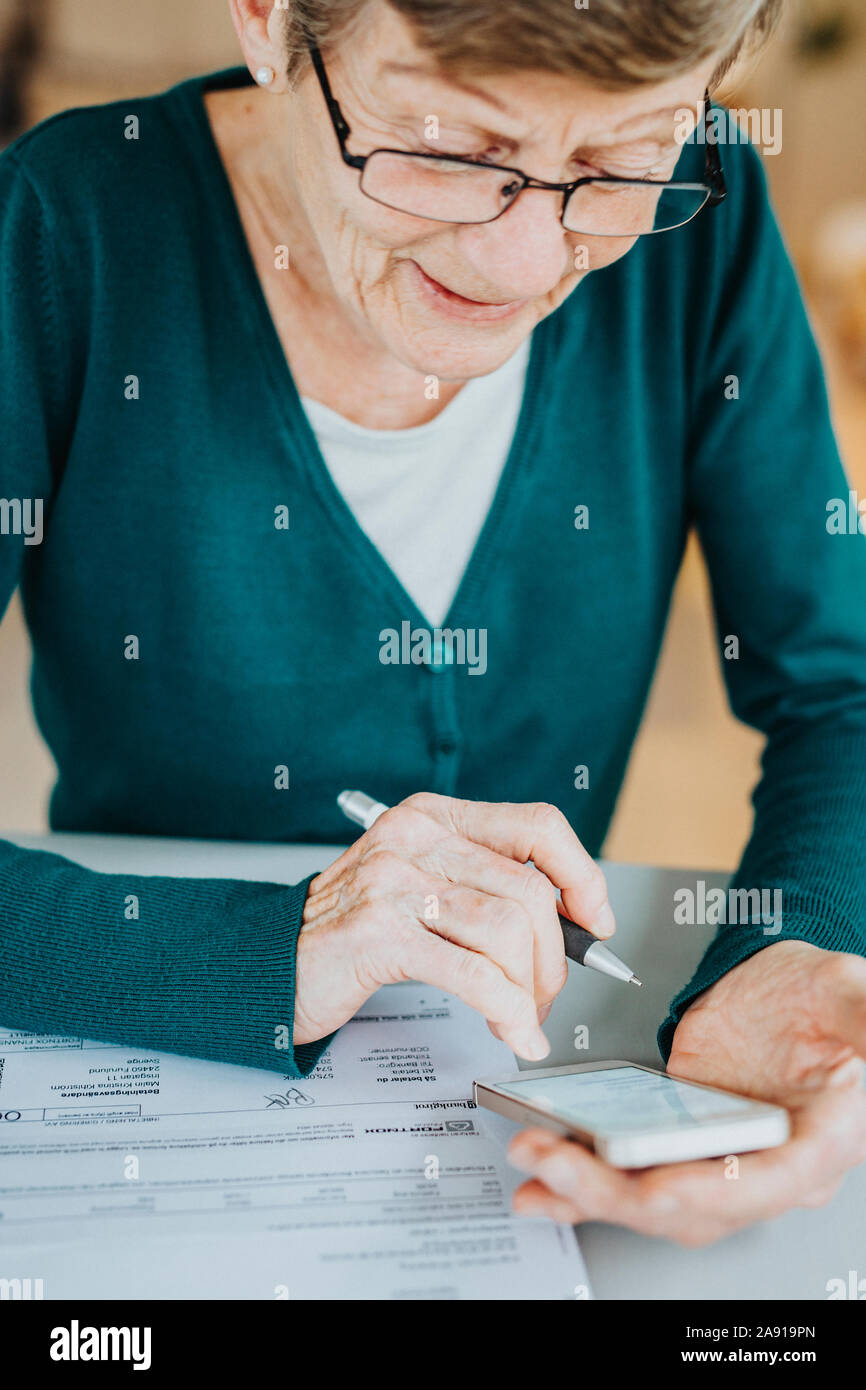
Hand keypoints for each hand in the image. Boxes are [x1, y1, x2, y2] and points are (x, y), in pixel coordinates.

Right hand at [294, 793, 614, 1059]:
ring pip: (507, 932)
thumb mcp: (419, 884)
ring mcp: (393, 882)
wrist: (266, 960)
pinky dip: (506, 1011)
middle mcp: (414, 837)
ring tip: (521, 1017)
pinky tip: (510, 1032)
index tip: (595, 921)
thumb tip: (571, 923)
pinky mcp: (378, 934)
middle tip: (544, 996)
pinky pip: (472, 974)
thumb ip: (484, 887)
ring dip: (530, 990)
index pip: (537, 826)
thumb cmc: (350, 929)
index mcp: (432, 816)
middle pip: (530, 892)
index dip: (581, 875)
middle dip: (554, 958)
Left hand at [508, 941, 865, 1242]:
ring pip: (650, 1196)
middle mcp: (765, 1167)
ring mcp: (716, 1158)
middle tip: (559, 1165)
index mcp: (819, 1143)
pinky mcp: (676, 1139)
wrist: (787, 985)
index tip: (655, 1184)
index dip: (708, 1191)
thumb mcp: (854, 1000)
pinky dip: (582, 1175)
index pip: (766, 1183)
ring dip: (587, 1189)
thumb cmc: (825, 1000)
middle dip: (618, 1192)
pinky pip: (628, 1169)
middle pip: (692, 1204)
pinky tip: (541, 1170)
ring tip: (533, 1167)